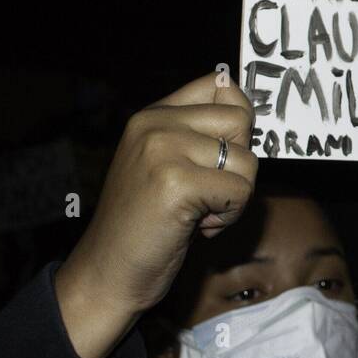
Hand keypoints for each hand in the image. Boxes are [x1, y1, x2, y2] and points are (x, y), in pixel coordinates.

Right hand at [56, 73, 257, 357]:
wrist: (106, 273)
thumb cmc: (145, 225)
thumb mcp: (165, 165)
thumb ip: (198, 136)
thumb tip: (251, 119)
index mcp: (152, 115)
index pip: (219, 84)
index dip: (238, 122)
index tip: (222, 156)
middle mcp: (155, 124)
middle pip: (241, 122)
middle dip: (238, 165)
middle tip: (209, 194)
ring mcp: (163, 151)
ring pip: (247, 160)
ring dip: (235, 197)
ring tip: (200, 213)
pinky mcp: (175, 184)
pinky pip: (240, 192)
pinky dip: (229, 217)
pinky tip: (198, 227)